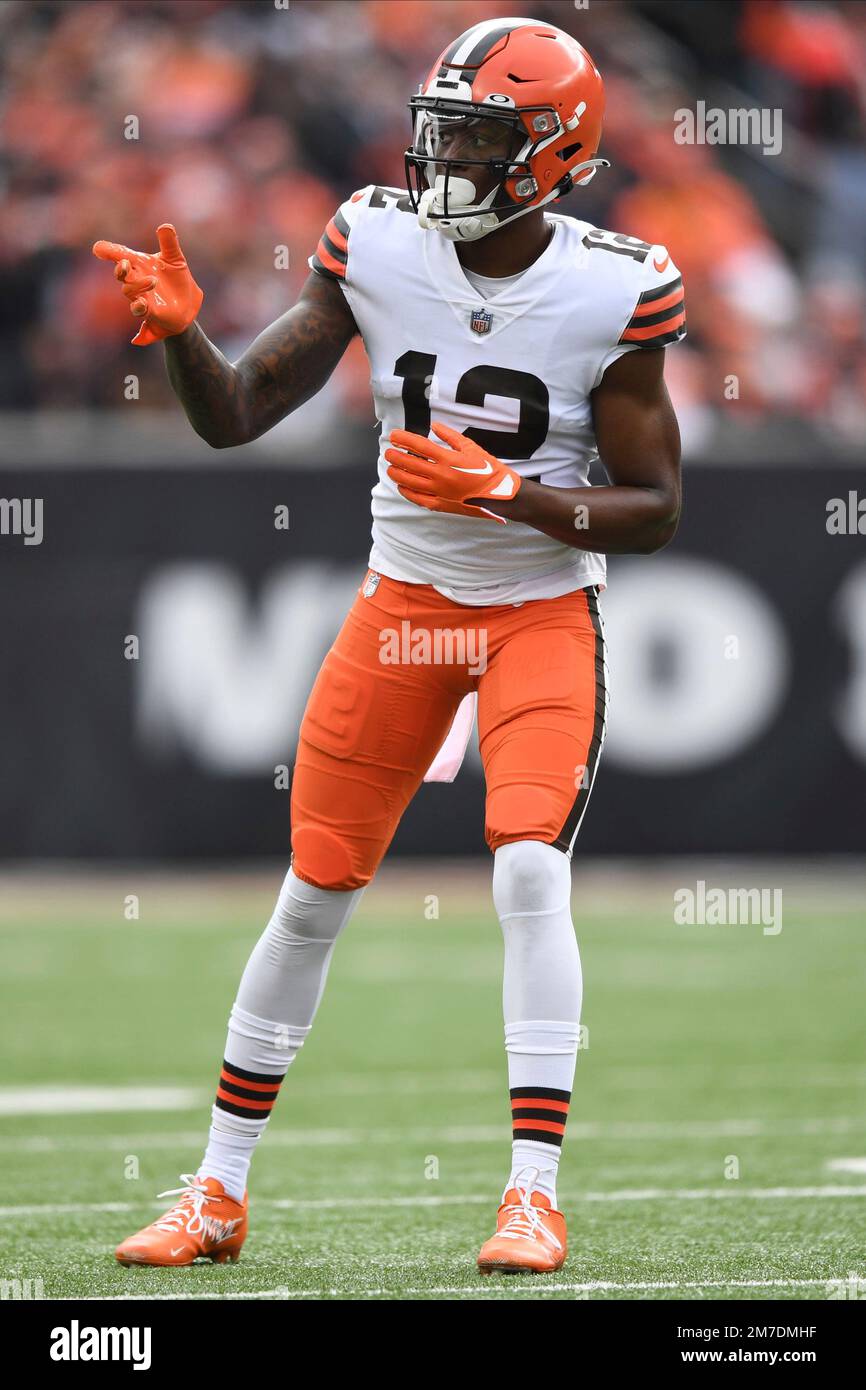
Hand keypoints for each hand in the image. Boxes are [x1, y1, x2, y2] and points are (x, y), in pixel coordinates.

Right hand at [92, 223, 202, 345]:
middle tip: (124, 263)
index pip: (121, 254)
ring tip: (153, 280)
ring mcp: (141, 295)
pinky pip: (138, 310)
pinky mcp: (150, 311)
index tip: (98, 248)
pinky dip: (138, 306)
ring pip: (129, 291)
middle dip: (120, 269)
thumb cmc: (176, 278)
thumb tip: (166, 226)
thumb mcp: (175, 258)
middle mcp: (136, 279)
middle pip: (121, 274)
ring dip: (138, 285)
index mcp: (139, 264)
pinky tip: (142, 303)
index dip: (109, 251)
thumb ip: (169, 243)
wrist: (188, 303)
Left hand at [384, 421, 521, 523]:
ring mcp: (439, 492)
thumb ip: (450, 436)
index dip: (403, 439)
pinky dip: (407, 492)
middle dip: (395, 456)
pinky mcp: (441, 505)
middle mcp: (441, 476)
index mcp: (448, 459)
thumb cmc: (488, 469)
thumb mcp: (471, 447)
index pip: (419, 446)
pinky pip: (418, 499)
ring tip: (391, 467)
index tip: (394, 435)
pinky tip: (402, 486)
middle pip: (409, 464)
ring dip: (397, 473)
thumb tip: (434, 426)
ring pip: (410, 482)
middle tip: (388, 451)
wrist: (501, 495)